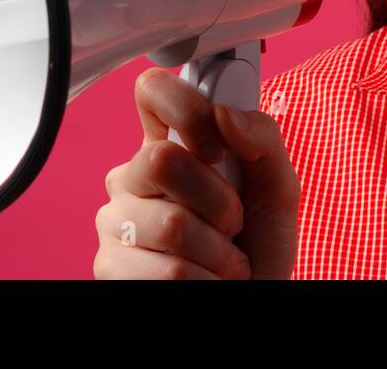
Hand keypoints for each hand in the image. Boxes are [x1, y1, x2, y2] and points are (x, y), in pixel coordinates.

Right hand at [93, 67, 299, 278]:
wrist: (250, 296)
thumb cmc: (258, 243)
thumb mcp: (278, 188)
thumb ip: (263, 140)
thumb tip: (224, 114)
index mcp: (169, 144)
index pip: (153, 91)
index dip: (186, 110)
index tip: (218, 150)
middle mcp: (133, 176)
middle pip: (161, 159)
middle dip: (218, 200)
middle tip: (233, 223)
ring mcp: (115, 220)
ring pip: (171, 223)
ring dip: (220, 252)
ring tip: (225, 261)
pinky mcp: (109, 266)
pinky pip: (169, 270)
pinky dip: (207, 281)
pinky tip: (206, 280)